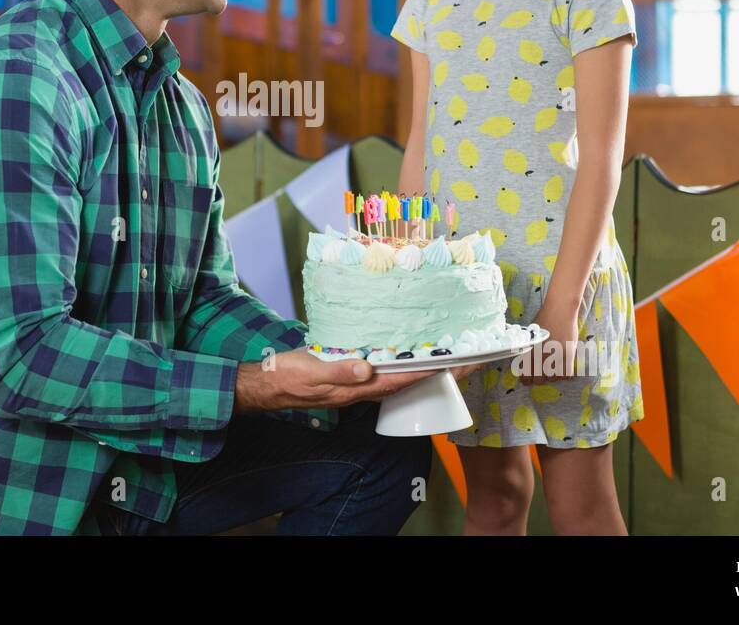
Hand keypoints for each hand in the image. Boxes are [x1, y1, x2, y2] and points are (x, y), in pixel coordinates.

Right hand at [235, 350, 484, 412]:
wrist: (266, 384)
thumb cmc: (287, 377)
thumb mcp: (311, 372)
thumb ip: (340, 371)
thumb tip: (369, 368)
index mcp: (359, 386)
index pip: (407, 379)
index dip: (437, 370)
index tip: (463, 362)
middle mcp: (365, 386)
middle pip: (413, 378)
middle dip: (442, 369)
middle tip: (472, 355)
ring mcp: (359, 381)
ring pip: (402, 374)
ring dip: (427, 364)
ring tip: (452, 352)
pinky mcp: (351, 374)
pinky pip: (386, 368)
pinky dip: (405, 360)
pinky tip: (410, 351)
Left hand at [517, 302, 579, 384]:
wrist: (560, 311)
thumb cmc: (543, 319)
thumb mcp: (530, 336)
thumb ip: (528, 351)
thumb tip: (525, 364)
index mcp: (528, 353)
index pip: (526, 376)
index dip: (527, 380)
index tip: (528, 378)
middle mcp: (540, 357)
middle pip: (539, 380)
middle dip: (540, 379)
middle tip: (542, 373)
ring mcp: (554, 357)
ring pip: (553, 378)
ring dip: (553, 376)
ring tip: (553, 368)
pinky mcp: (568, 356)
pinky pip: (566, 374)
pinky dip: (564, 374)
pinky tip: (563, 367)